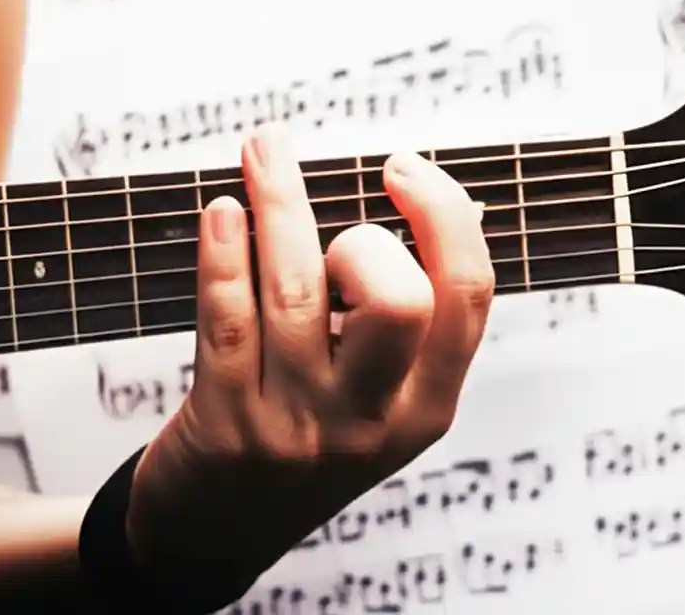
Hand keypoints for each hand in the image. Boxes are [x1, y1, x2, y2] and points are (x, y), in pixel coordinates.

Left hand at [123, 126, 494, 591]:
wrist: (217, 535)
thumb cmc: (304, 441)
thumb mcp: (378, 403)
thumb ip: (403, 325)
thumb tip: (416, 201)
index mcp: (428, 407)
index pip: (467, 296)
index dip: (444, 215)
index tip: (403, 167)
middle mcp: (372, 420)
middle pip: (400, 301)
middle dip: (366, 238)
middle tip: (336, 230)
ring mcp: (298, 426)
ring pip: (296, 292)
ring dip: (279, 201)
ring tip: (264, 150)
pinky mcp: (226, 425)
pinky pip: (227, 318)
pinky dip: (223, 252)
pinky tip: (222, 212)